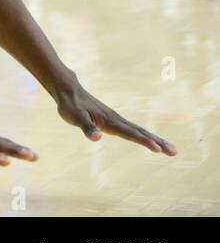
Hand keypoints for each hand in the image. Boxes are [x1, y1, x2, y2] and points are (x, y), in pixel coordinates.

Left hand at [54, 81, 176, 154]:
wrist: (68, 90)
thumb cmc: (70, 105)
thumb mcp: (75, 118)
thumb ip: (87, 128)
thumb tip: (97, 138)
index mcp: (110, 121)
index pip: (130, 133)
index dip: (144, 141)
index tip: (158, 149)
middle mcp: (116, 120)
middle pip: (141, 132)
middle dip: (158, 142)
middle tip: (174, 152)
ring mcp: (116, 119)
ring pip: (139, 131)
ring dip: (155, 139)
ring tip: (169, 149)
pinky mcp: (112, 120)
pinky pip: (132, 130)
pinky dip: (144, 136)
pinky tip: (149, 141)